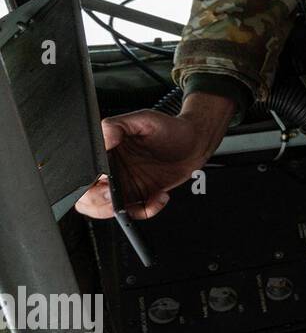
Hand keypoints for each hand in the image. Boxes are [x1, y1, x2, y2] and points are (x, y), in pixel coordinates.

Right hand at [75, 92, 234, 219]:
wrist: (195, 142)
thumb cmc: (169, 128)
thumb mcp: (142, 119)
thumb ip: (117, 126)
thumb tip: (103, 139)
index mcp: (105, 154)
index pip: (83, 176)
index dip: (88, 186)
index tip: (103, 184)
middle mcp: (111, 172)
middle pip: (88, 199)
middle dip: (100, 204)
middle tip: (117, 197)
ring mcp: (125, 186)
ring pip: (108, 210)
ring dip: (123, 210)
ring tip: (143, 198)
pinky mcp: (142, 196)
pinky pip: (135, 213)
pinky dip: (147, 211)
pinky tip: (159, 197)